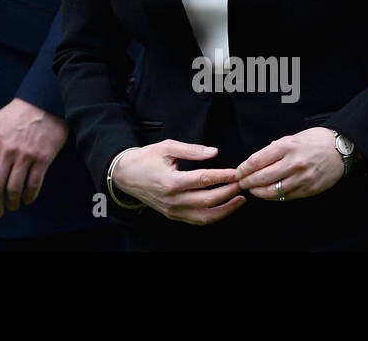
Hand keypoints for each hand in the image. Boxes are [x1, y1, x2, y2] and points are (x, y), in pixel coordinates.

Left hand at [0, 98, 67, 217]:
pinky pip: (34, 184)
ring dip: (12, 202)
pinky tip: (28, 200)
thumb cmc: (19, 112)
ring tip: (13, 206)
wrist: (44, 101)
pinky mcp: (42, 158)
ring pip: (14, 188)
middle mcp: (7, 151)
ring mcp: (25, 155)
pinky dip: (30, 196)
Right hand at [111, 141, 245, 224]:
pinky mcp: (172, 215)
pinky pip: (196, 220)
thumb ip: (191, 150)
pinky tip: (223, 209)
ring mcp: (172, 210)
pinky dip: (213, 216)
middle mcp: (173, 199)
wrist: (125, 175)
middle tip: (242, 183)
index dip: (222, 176)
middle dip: (229, 192)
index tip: (236, 173)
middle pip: (208, 200)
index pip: (203, 180)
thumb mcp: (166, 147)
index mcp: (171, 181)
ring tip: (239, 200)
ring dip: (226, 209)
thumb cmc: (145, 159)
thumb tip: (214, 152)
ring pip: (205, 216)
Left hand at [234, 127, 343, 200]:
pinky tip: (268, 193)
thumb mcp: (292, 137)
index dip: (243, 169)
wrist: (341, 149)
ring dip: (258, 192)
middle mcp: (294, 163)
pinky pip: (286, 197)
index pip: (257, 161)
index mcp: (287, 146)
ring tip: (252, 189)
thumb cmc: (315, 140)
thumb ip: (274, 149)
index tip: (237, 172)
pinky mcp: (309, 189)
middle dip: (247, 182)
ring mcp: (302, 178)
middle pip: (262, 178)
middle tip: (241, 183)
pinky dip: (274, 196)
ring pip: (273, 191)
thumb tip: (257, 161)